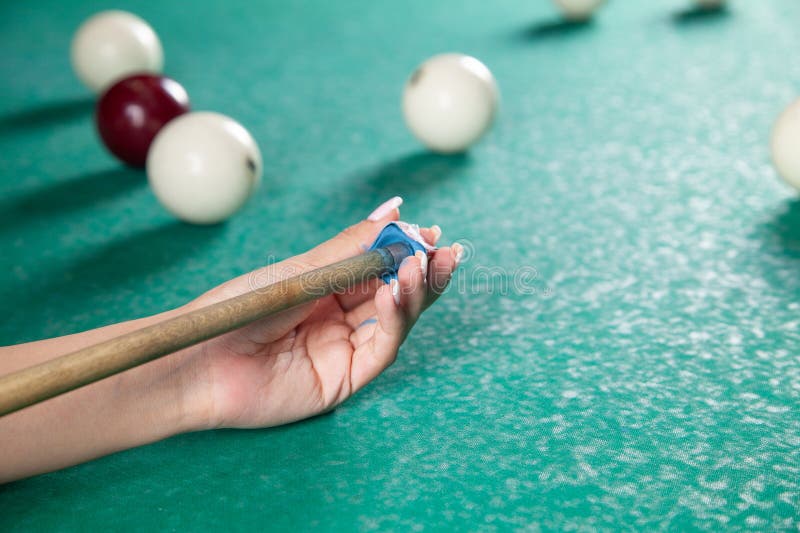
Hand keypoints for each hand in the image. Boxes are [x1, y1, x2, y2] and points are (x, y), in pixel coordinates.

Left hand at [176, 202, 458, 429]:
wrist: (201, 360)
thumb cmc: (240, 309)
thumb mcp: (301, 270)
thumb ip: (351, 247)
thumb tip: (394, 210)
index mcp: (329, 289)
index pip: (380, 268)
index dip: (408, 250)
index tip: (430, 231)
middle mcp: (342, 318)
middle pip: (395, 293)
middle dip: (423, 271)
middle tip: (445, 251)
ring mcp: (345, 348)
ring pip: (396, 320)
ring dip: (414, 292)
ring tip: (423, 265)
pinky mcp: (346, 378)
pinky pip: (382, 348)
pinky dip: (396, 320)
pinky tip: (396, 293)